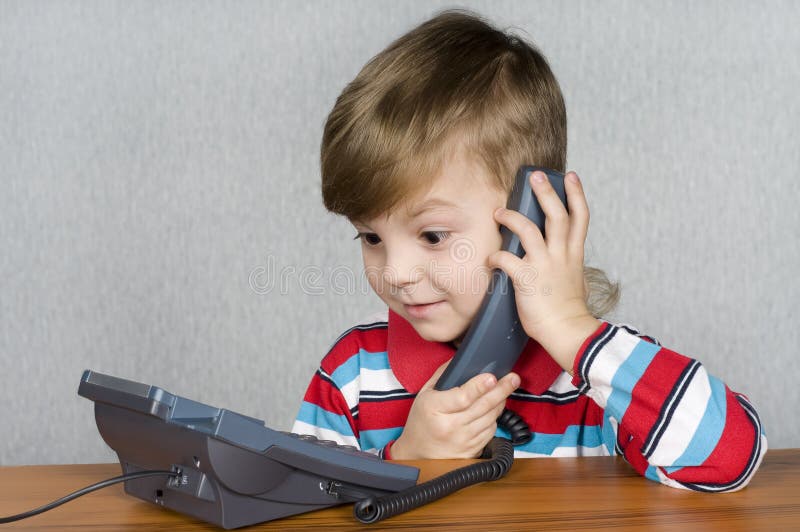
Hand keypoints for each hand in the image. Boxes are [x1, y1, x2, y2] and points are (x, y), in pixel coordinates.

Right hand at [390, 361, 520, 458]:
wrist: (419, 454)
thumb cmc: (422, 421)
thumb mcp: (424, 395)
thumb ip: (443, 375)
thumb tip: (462, 359)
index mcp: (435, 408)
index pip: (463, 397)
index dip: (480, 386)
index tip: (492, 377)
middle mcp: (450, 426)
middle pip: (483, 405)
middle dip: (501, 389)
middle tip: (513, 378)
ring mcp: (463, 440)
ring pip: (491, 417)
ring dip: (500, 402)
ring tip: (504, 390)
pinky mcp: (473, 450)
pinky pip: (491, 430)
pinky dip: (494, 417)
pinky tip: (492, 409)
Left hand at [488, 170, 599, 371]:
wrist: (569, 332)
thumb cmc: (569, 310)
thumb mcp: (575, 279)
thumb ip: (567, 264)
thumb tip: (561, 259)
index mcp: (574, 254)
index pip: (580, 217)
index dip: (576, 194)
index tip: (570, 176)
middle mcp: (561, 255)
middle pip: (557, 215)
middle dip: (546, 192)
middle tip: (534, 175)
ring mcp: (545, 265)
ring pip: (530, 230)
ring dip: (512, 217)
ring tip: (499, 212)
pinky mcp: (527, 279)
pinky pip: (507, 260)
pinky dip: (496, 257)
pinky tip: (490, 259)